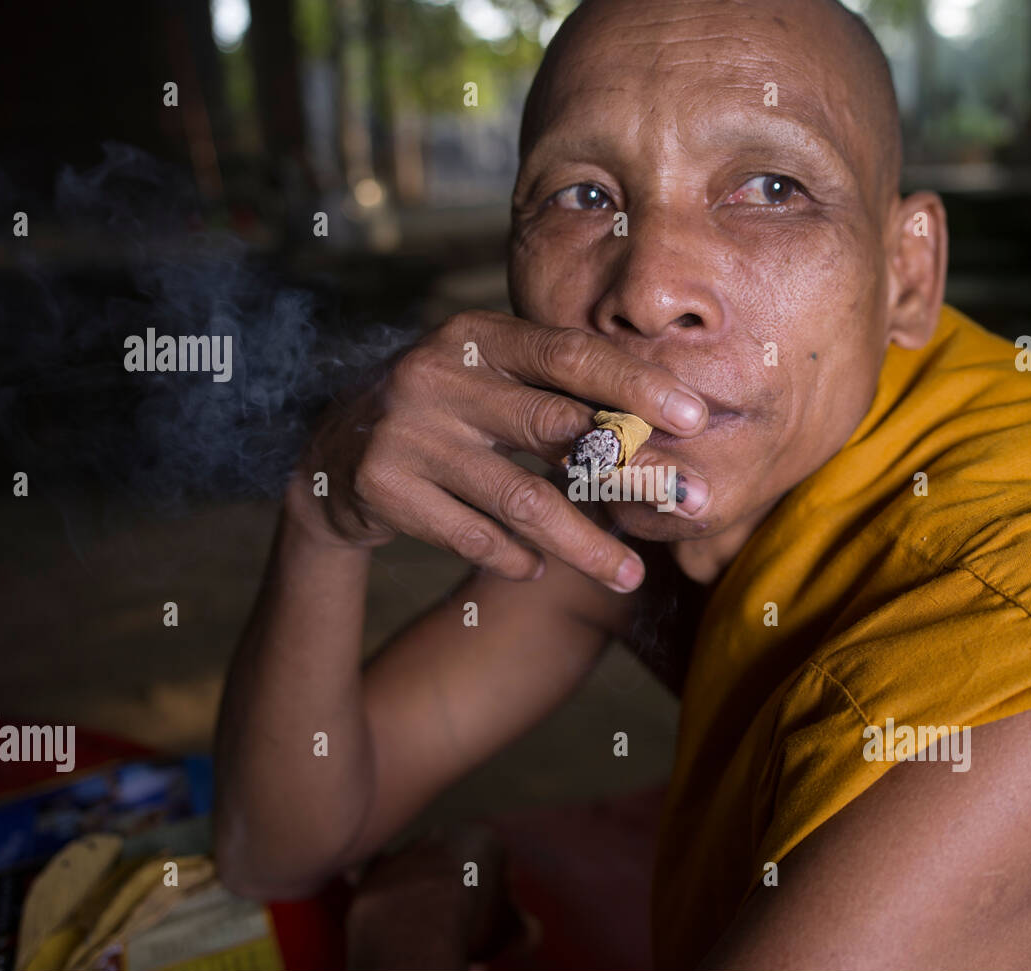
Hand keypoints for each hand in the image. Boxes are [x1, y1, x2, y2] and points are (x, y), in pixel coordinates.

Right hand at [287, 310, 710, 592]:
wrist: (333, 456)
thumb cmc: (446, 417)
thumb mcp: (489, 384)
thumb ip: (557, 397)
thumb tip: (665, 436)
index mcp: (478, 336)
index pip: (570, 354)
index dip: (636, 384)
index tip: (697, 418)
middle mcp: (439, 373)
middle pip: (558, 428)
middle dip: (634, 471)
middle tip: (694, 504)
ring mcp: (407, 431)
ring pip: (522, 498)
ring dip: (585, 543)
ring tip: (629, 574)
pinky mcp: (382, 485)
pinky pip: (474, 535)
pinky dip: (516, 558)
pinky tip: (539, 569)